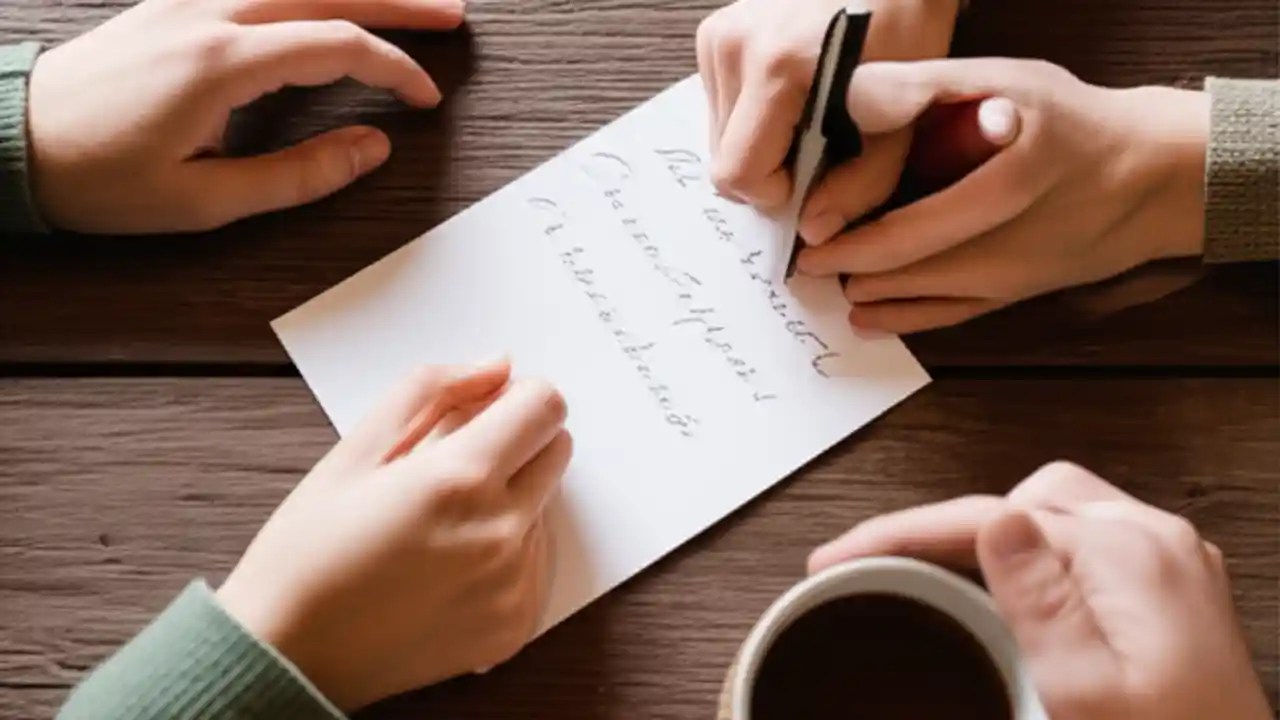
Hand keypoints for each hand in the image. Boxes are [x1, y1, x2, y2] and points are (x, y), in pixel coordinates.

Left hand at [26, 0, 463, 233]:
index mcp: (221, 63)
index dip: (394, 67)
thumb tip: (370, 149)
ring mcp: (186, 2)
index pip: (337, 45)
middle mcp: (207, 16)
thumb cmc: (98, 177)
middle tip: (451, 13)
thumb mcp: (205, 201)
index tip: (425, 97)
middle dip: (398, 0)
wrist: (12, 141)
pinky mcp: (171, 7)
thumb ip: (298, 174)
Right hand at [217, 361, 572, 709]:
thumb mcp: (354, 451)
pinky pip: (538, 563)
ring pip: (546, 507)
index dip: (516, 397)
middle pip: (557, 451)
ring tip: (438, 526)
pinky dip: (506, 553)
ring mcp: (513, 586)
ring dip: (510, 499)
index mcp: (459, 480)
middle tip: (455, 464)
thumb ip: (431, 391)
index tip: (486, 409)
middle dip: (517, 442)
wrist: (289, 656)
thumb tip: (497, 366)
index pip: (545, 406)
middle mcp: (500, 534)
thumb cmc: (309, 553)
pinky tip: (448, 566)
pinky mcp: (515, 626)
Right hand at [696, 0, 958, 218]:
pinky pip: (720, 104)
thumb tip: (813, 234)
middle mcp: (733, 46)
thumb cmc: (906, 29)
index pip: (738, 173)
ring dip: (760, 142)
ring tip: (808, 113)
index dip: (776, 193)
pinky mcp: (713, 30)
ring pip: (718, 136)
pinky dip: (753, 114)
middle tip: (818, 146)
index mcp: (776, 68)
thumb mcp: (902, 116)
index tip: (816, 175)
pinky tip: (793, 91)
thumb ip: (862, 183)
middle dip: (769, 168)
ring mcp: (718, 35)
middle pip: (723, 160)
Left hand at [797, 59, 1209, 333]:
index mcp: (1009, 182)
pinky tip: (864, 318)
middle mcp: (1012, 240)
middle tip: (800, 262)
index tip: (810, 228)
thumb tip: (852, 94)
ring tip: (824, 281)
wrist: (1153, 177)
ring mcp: (1014, 276)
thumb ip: (928, 87)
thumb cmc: (1072, 122)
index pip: (914, 222)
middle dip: (848, 264)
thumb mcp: (1006, 82)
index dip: (855, 233)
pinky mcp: (1016, 296)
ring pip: (925, 296)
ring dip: (868, 290)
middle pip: (911, 266)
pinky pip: (950, 316)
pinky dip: (902, 318)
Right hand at [809, 462, 1271, 719]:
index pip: (988, 516)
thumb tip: (997, 522)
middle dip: (949, 530)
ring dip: (990, 543)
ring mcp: (1166, 564)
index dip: (901, 532)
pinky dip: (1031, 560)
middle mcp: (1154, 543)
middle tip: (882, 567)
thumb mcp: (1086, 691)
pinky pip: (1081, 545)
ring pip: (1050, 516)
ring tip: (936, 582)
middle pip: (1020, 501)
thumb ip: (1040, 602)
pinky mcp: (1168, 591)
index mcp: (1129, 556)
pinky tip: (1009, 599)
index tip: (838, 557)